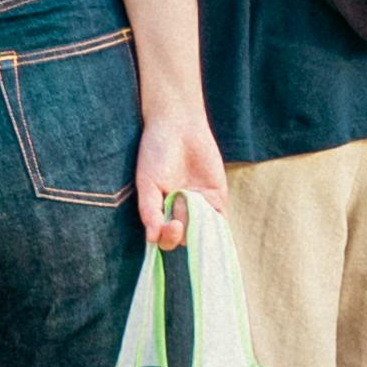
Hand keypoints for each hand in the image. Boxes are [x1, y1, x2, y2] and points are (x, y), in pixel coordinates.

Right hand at [134, 107, 227, 233]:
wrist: (178, 126)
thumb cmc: (156, 153)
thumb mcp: (147, 183)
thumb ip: (149, 211)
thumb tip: (152, 239)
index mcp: (159, 212)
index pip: (165, 239)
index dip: (168, 239)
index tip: (171, 226)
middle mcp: (179, 212)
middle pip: (185, 238)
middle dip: (183, 230)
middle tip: (178, 206)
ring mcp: (199, 206)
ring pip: (202, 231)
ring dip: (198, 224)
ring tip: (190, 198)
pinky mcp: (216, 197)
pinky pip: (219, 219)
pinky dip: (216, 222)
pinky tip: (208, 212)